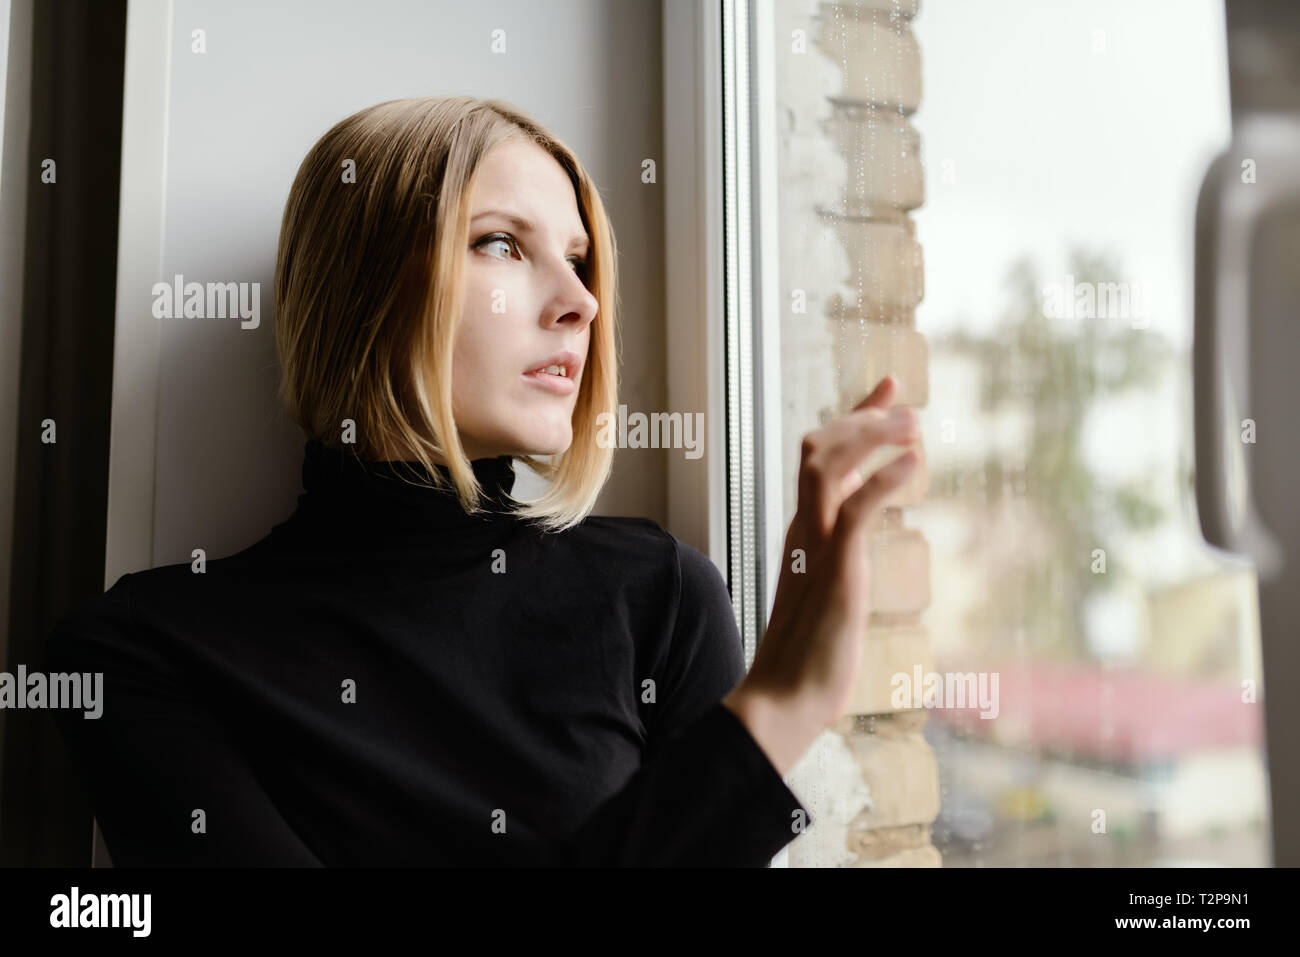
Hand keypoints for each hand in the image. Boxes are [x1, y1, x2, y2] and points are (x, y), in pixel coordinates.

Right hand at [722, 374, 919, 774]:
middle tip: (905, 402)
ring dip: (873, 435)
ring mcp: (814, 545)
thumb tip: (852, 562)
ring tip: (914, 423)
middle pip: (817, 447)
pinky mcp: (834, 567)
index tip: (890, 393)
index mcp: (802, 533)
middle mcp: (803, 529)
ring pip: (829, 464)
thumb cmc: (809, 659)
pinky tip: (912, 464)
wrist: (784, 699)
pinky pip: (855, 508)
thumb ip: (837, 569)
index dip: (855, 419)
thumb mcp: (828, 598)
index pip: (821, 459)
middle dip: (862, 416)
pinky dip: (884, 478)